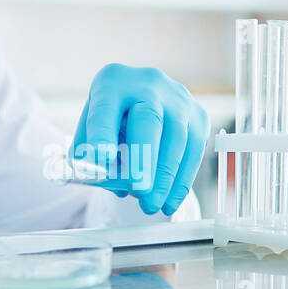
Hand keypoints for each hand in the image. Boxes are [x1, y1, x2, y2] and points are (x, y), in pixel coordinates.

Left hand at [71, 64, 208, 215]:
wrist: (142, 103)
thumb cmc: (111, 124)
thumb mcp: (90, 132)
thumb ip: (90, 155)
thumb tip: (105, 180)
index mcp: (112, 83)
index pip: (105, 107)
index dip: (102, 132)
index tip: (100, 156)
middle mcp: (148, 84)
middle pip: (149, 120)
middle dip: (145, 158)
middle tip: (139, 190)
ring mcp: (178, 98)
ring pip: (177, 138)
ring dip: (165, 177)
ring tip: (150, 205)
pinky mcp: (197, 116)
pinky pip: (194, 150)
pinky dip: (182, 180)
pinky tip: (170, 201)